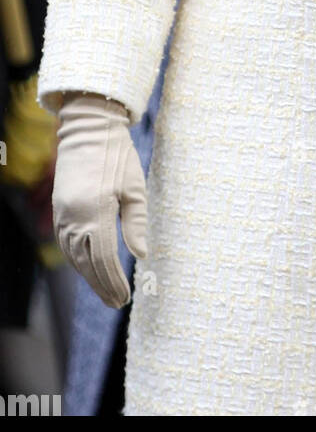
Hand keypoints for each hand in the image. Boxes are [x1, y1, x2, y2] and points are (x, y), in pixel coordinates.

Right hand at [52, 91, 146, 307]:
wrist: (89, 128)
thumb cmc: (118, 155)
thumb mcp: (134, 186)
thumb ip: (136, 222)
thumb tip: (141, 255)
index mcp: (96, 211)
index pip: (104, 258)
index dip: (113, 281)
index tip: (125, 297)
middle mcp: (75, 216)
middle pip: (86, 262)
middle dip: (101, 285)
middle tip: (116, 302)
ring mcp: (63, 213)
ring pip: (73, 255)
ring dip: (88, 275)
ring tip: (105, 290)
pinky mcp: (59, 208)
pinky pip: (65, 242)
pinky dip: (76, 259)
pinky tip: (87, 267)